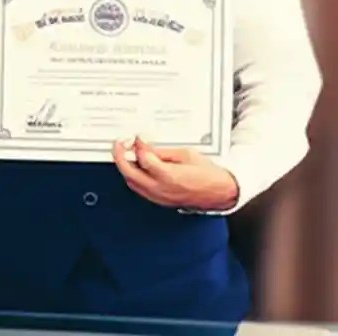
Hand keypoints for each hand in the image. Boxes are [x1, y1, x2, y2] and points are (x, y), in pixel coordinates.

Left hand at [111, 137, 238, 211]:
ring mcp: (158, 196)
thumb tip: (145, 145)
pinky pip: (139, 188)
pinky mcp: (159, 200)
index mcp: (168, 176)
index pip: (143, 158)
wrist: (218, 192)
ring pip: (131, 182)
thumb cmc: (206, 173)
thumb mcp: (185, 154)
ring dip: (125, 166)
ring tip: (126, 153)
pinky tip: (136, 167)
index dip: (138, 144)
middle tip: (120, 143)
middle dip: (120, 156)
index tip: (137, 137)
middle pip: (129, 172)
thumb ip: (162, 151)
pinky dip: (133, 176)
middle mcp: (160, 188)